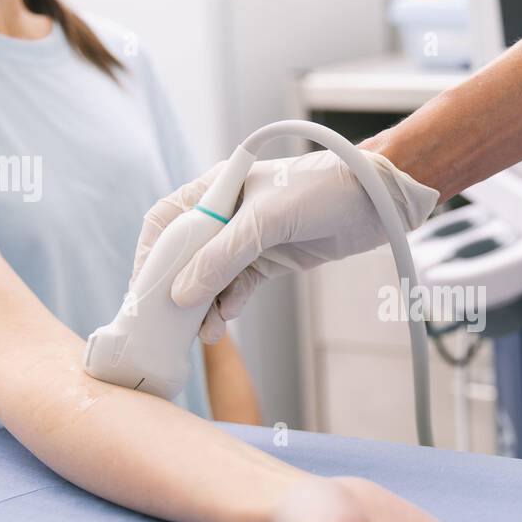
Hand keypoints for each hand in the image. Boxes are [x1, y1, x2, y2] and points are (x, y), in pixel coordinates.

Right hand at [131, 150, 438, 343]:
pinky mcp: (270, 262)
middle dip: (173, 288)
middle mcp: (226, 215)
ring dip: (202, 304)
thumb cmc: (323, 190)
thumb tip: (181, 295)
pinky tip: (221, 323)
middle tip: (163, 323)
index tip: (143, 291)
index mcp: (216, 189)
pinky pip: (238, 289)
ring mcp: (249, 241)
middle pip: (184, 255)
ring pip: (211, 278)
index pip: (166, 222)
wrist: (378, 200)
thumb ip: (223, 256)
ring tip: (197, 332)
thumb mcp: (266, 220)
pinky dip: (227, 307)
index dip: (150, 256)